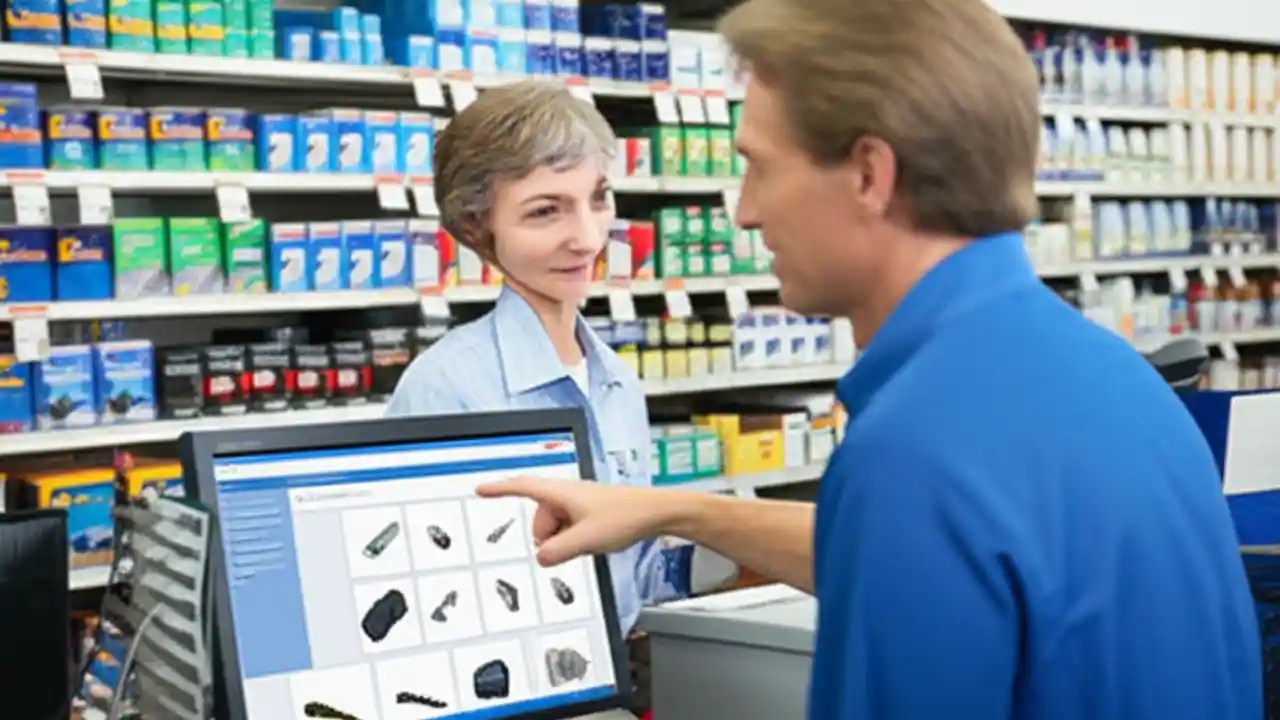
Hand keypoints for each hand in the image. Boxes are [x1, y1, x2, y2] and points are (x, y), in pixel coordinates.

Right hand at [476, 477, 677, 565]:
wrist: (655, 512)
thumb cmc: (625, 516)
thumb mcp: (586, 540)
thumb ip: (558, 551)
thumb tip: (540, 557)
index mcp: (561, 493)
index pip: (522, 487)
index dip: (500, 489)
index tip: (481, 489)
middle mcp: (567, 495)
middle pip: (539, 518)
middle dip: (546, 537)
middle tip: (567, 548)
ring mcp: (578, 504)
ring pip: (554, 527)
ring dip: (563, 540)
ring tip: (587, 543)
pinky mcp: (589, 513)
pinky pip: (569, 529)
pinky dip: (573, 539)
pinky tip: (592, 543)